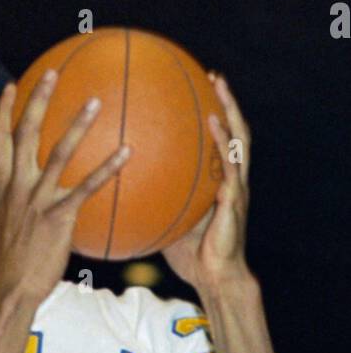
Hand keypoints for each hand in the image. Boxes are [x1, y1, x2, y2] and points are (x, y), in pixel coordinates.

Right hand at [0, 70, 131, 307]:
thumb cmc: (12, 258)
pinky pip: (87, 187)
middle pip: (25, 133)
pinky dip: (107, 168)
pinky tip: (127, 152)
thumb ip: (18, 198)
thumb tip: (31, 188)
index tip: (12, 86)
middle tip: (53, 73)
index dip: (4, 111)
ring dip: (77, 125)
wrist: (12, 288)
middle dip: (37, 100)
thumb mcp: (6, 221)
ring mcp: (38, 200)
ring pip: (59, 153)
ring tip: (96, 101)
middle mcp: (17, 186)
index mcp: (3, 185)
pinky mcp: (60, 217)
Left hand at [161, 72, 252, 290]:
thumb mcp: (165, 218)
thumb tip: (113, 185)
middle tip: (213, 74)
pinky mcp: (234, 200)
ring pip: (238, 140)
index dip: (211, 115)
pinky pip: (229, 165)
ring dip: (231, 110)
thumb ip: (150, 199)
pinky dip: (223, 142)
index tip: (198, 88)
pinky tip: (213, 123)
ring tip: (218, 85)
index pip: (216, 141)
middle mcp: (229, 178)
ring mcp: (235, 187)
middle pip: (232, 131)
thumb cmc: (189, 252)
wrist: (213, 278)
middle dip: (226, 101)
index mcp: (216, 180)